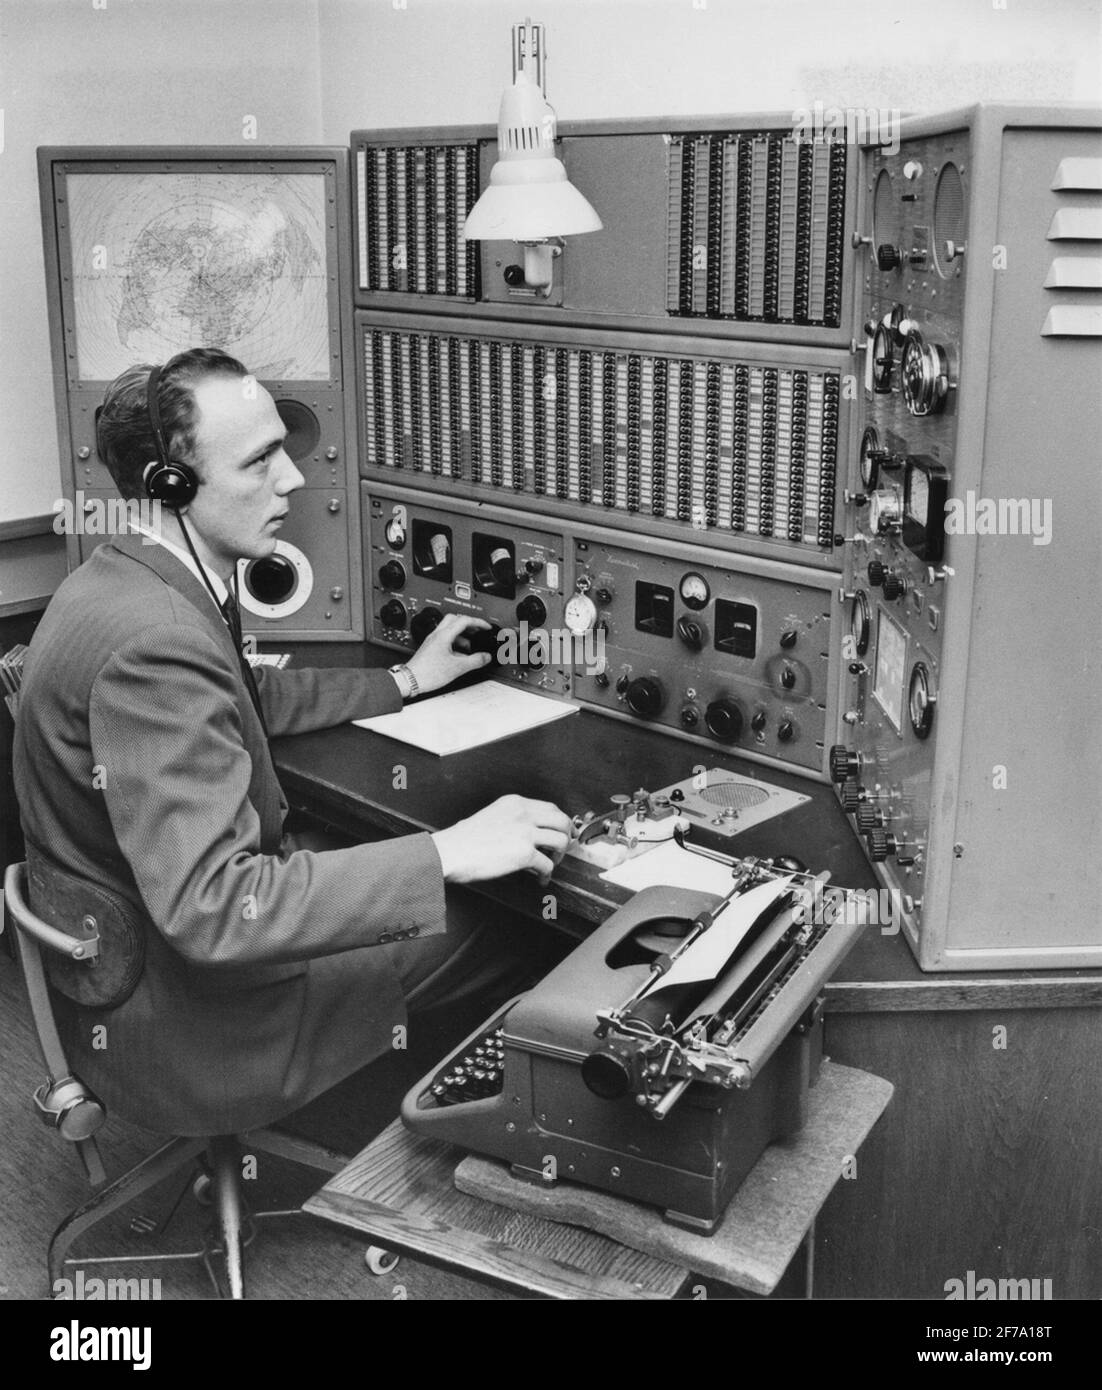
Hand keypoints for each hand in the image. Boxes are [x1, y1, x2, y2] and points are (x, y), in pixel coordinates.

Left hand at [405, 614, 492, 695]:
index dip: (478, 622)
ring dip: (462, 635)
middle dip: (469, 624)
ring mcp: (432, 641)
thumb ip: (475, 661)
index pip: (464, 620)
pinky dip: (455, 643)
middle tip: (477, 631)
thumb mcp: (457, 668)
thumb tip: (486, 657)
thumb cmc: (427, 673)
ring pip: (449, 630)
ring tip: (470, 646)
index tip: (486, 627)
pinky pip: (445, 639)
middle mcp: (437, 635)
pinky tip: (460, 655)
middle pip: (455, 619)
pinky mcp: (430, 648)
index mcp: (444, 635)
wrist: (410, 680)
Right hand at [431, 795, 572, 884]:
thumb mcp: (491, 816)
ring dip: (559, 856)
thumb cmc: (463, 839)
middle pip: (562, 821)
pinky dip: (546, 874)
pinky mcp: (524, 854)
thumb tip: (529, 835)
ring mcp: (525, 832)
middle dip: (567, 836)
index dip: (561, 821)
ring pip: (560, 841)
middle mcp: (523, 814)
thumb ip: (513, 820)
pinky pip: (547, 865)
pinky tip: (540, 878)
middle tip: (563, 848)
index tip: (564, 831)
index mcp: (515, 803)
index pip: (550, 807)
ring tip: (551, 864)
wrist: (450, 852)